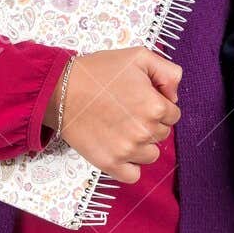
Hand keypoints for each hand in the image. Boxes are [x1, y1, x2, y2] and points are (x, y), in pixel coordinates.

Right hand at [45, 46, 180, 183]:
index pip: (173, 114)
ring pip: (151, 155)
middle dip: (150, 123)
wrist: (60, 90)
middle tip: (128, 110)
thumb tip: (173, 97)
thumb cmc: (99, 71)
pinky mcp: (109, 163)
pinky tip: (120, 149)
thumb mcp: (139, 56)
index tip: (142, 99)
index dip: (159, 105)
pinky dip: (130, 166)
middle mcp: (144, 131)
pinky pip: (133, 175)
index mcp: (155, 106)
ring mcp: (127, 150)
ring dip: (142, 145)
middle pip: (162, 134)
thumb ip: (168, 72)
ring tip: (122, 128)